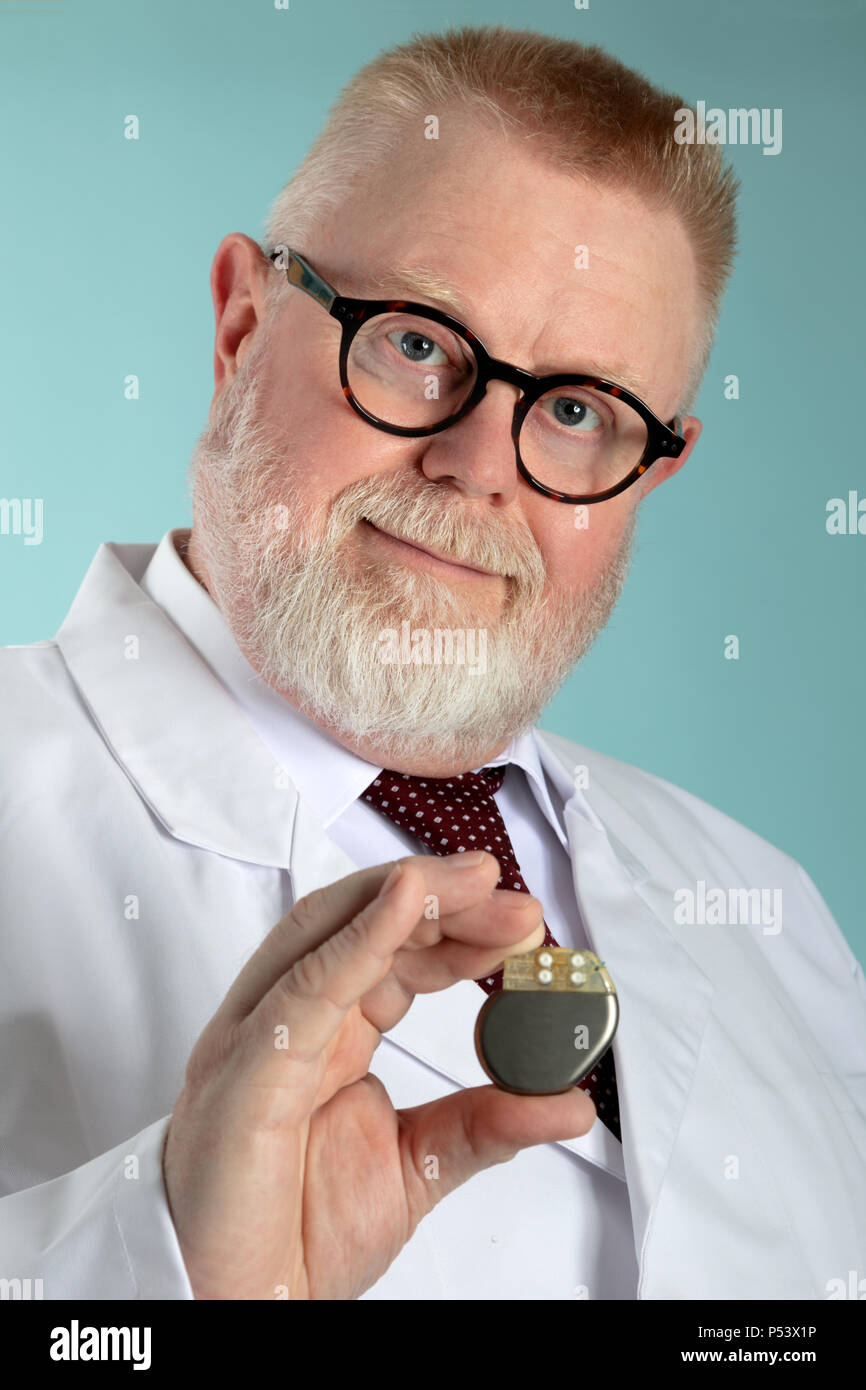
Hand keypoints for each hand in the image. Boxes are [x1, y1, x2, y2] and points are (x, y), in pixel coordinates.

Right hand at [162, 851, 595, 1298]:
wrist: (241, 1306)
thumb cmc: (295, 1233)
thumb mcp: (419, 1167)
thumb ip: (487, 1126)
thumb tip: (570, 1105)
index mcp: (327, 1036)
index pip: (395, 954)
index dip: (459, 931)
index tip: (525, 931)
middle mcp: (290, 1021)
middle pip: (362, 924)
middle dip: (442, 901)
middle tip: (515, 903)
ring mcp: (260, 1035)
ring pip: (326, 931)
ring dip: (404, 895)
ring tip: (473, 880)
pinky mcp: (245, 1067)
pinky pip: (304, 988)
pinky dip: (357, 938)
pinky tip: (405, 901)